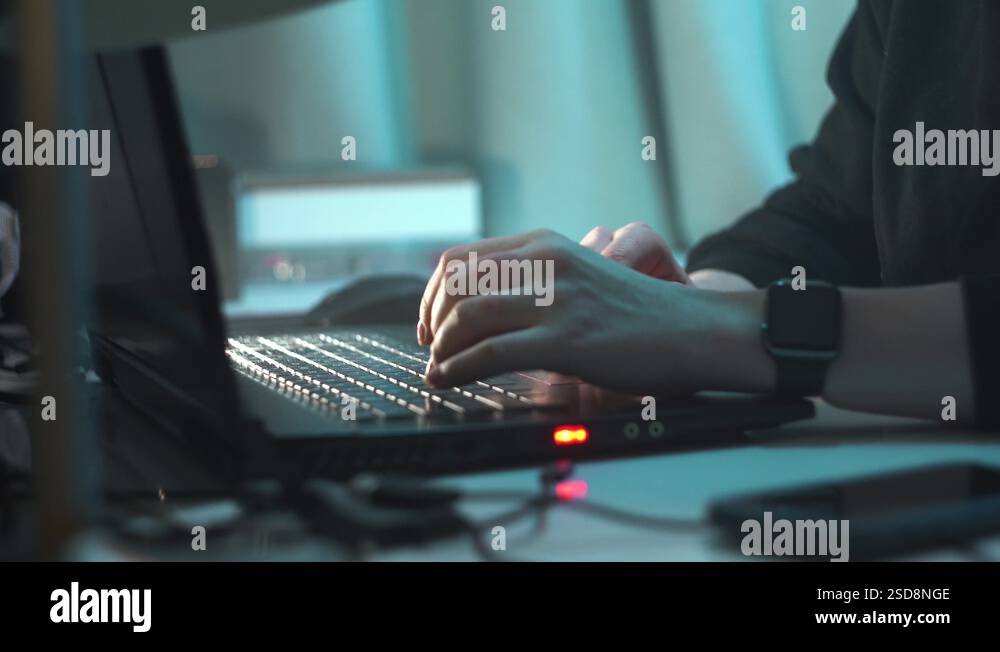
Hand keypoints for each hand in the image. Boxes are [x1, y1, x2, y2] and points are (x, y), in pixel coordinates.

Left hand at [418, 229, 763, 392]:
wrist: (692, 329)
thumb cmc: (638, 312)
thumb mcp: (580, 276)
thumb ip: (535, 281)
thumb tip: (483, 303)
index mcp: (544, 245)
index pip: (462, 259)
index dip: (432, 293)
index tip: (429, 319)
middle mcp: (546, 262)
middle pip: (456, 283)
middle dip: (431, 319)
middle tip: (430, 347)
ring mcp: (556, 299)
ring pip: (468, 315)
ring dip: (442, 346)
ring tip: (438, 367)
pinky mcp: (567, 338)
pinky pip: (493, 351)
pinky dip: (458, 368)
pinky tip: (449, 378)